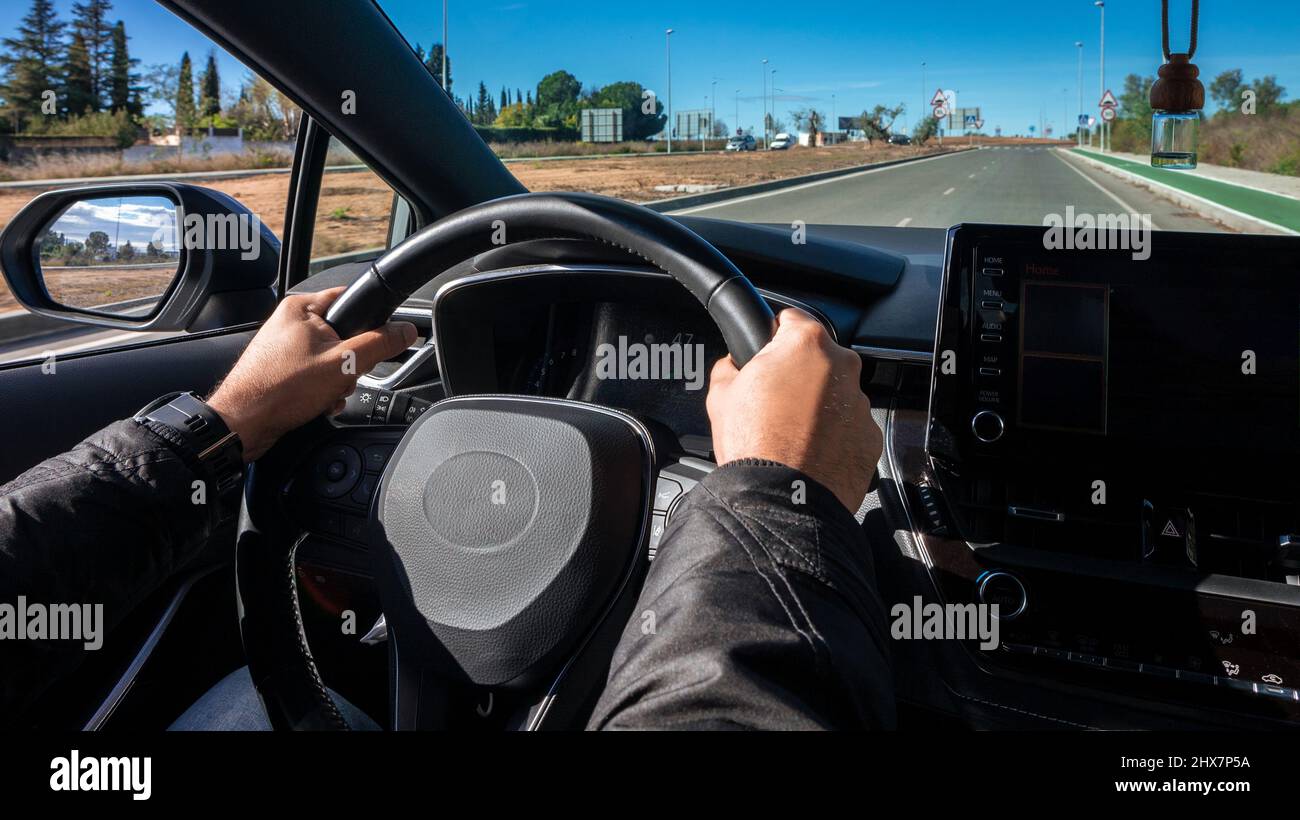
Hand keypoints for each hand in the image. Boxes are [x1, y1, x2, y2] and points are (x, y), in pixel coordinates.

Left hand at [207, 287, 415, 459]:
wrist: (244, 424)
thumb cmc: (281, 389)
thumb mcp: (343, 364)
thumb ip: (379, 344)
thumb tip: (406, 331)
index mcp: (303, 308)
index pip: (350, 299)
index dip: (369, 322)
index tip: (378, 341)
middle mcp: (291, 322)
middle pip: (344, 335)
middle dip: (351, 364)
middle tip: (342, 376)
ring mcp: (285, 347)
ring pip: (332, 359)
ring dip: (338, 381)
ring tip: (326, 393)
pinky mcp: (282, 369)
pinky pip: (316, 374)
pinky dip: (323, 390)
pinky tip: (318, 402)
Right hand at [706, 308, 881, 512]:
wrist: (781, 499)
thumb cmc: (755, 445)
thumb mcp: (721, 394)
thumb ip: (731, 365)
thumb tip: (733, 363)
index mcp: (806, 344)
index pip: (791, 318)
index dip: (773, 335)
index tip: (767, 350)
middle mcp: (842, 367)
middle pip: (818, 358)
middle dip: (798, 374)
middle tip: (773, 401)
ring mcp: (860, 403)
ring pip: (836, 394)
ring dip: (818, 406)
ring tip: (790, 432)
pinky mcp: (870, 437)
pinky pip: (849, 427)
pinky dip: (834, 435)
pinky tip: (809, 451)